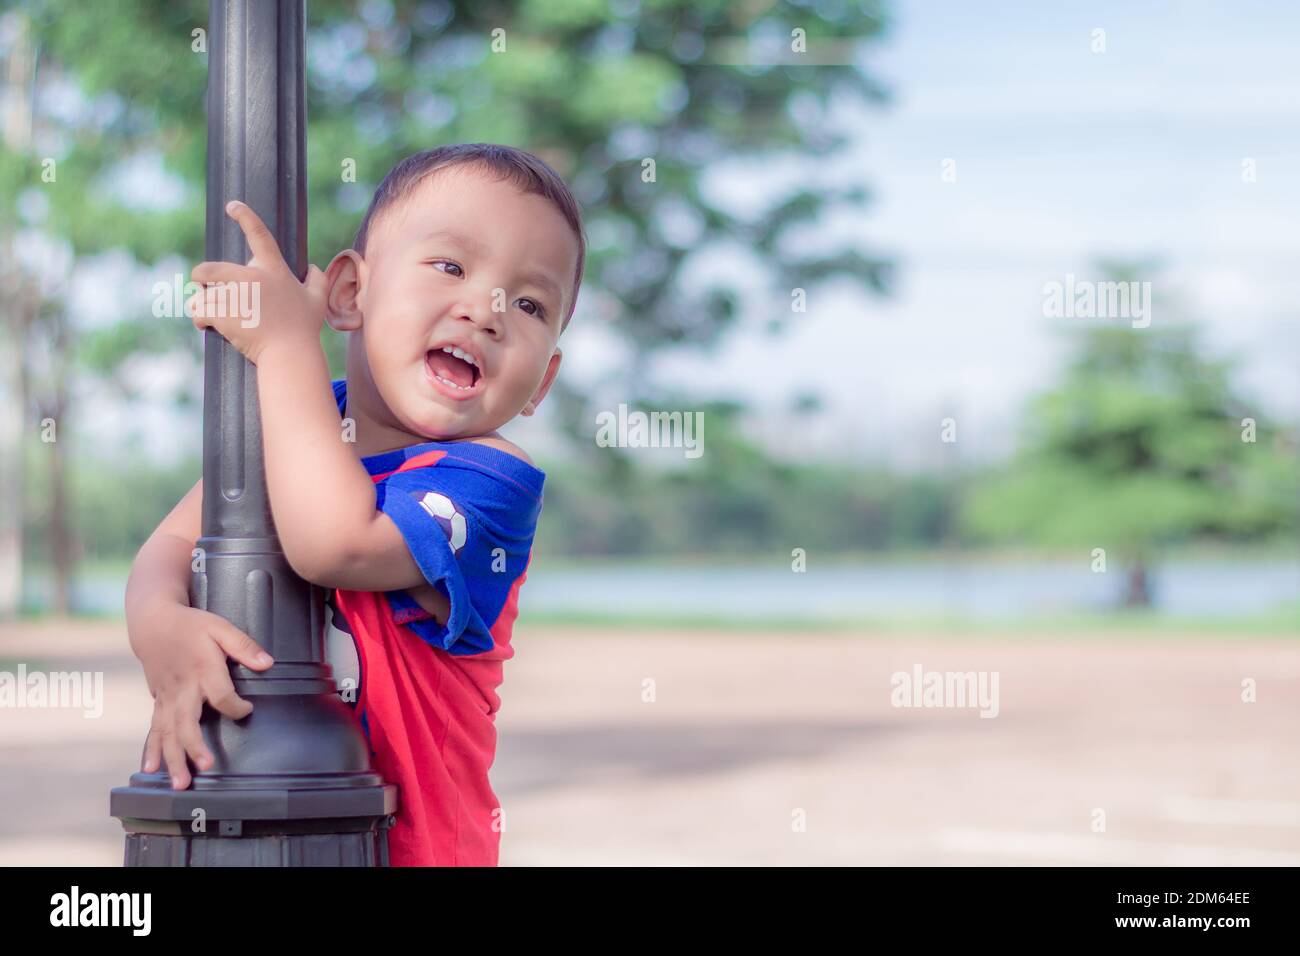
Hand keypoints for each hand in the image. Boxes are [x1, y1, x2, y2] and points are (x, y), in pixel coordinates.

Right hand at [129, 599, 274, 789]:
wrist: (153, 624)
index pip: (221, 695)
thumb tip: (268, 664)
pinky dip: (151, 749)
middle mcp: (182, 688)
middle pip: (186, 722)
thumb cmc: (192, 626)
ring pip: (167, 733)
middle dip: (194, 746)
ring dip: (172, 759)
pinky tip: (150, 769)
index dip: (235, 706)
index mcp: (202, 669)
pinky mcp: (158, 702)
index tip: (247, 710)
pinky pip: (154, 729)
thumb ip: (244, 646)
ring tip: (180, 784)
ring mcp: (167, 698)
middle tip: (205, 767)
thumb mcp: (221, 628)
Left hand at [187, 200, 326, 363]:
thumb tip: (313, 268)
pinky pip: (198, 310)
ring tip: (213, 318)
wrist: (290, 354)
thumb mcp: (318, 302)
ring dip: (204, 305)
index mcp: (273, 270)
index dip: (245, 217)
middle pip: (209, 269)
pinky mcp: (222, 311)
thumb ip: (318, 281)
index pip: (260, 236)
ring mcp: (235, 294)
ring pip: (202, 294)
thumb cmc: (303, 329)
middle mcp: (252, 277)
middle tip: (204, 290)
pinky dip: (199, 320)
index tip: (232, 206)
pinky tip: (207, 327)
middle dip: (201, 279)